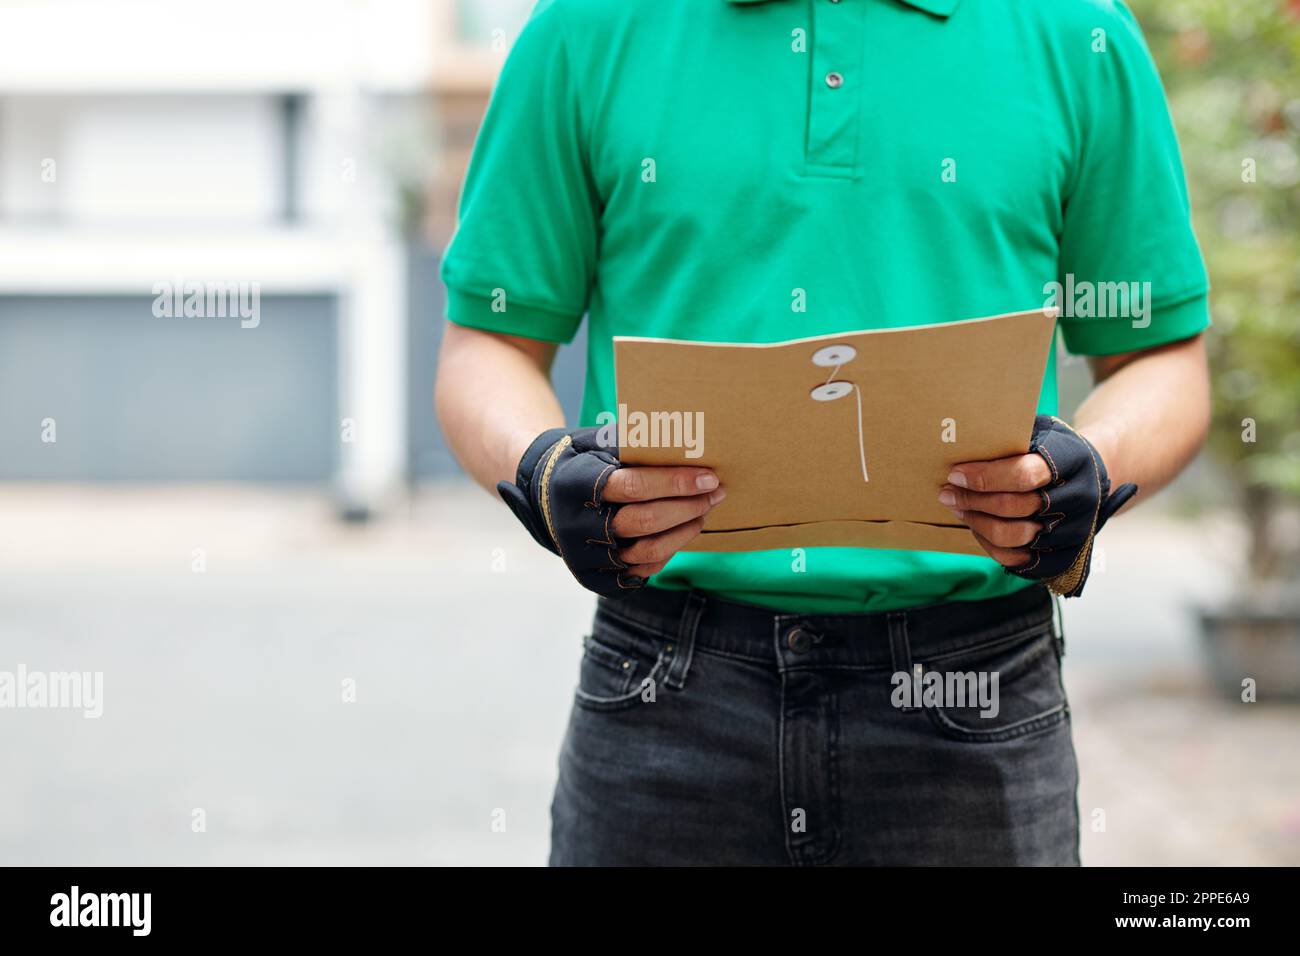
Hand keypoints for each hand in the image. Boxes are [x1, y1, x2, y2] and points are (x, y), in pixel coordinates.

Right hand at [496, 425, 724, 596]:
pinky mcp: (594, 577)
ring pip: (648, 551)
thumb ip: (636, 444)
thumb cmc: (583, 461)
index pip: (634, 487)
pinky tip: (682, 531)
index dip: (675, 482)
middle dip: (688, 507)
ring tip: (703, 512)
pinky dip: (669, 552)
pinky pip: (642, 571)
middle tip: (715, 494)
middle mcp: (578, 525)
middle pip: (645, 522)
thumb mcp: (599, 442)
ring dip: (684, 532)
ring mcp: (585, 556)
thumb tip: (689, 441)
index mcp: (577, 485)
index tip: (709, 477)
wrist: (543, 494)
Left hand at [939, 415, 1137, 596]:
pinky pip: (1017, 560)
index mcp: (1071, 461)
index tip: (955, 475)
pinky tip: (978, 527)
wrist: (1089, 475)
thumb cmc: (1053, 450)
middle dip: (971, 500)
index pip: (1023, 475)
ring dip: (976, 523)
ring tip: (959, 508)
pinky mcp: (1065, 554)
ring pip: (1012, 536)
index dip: (984, 477)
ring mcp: (1073, 530)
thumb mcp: (1039, 431)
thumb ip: (1009, 437)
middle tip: (947, 493)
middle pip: (1012, 507)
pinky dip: (990, 545)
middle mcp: (1077, 499)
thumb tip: (961, 440)